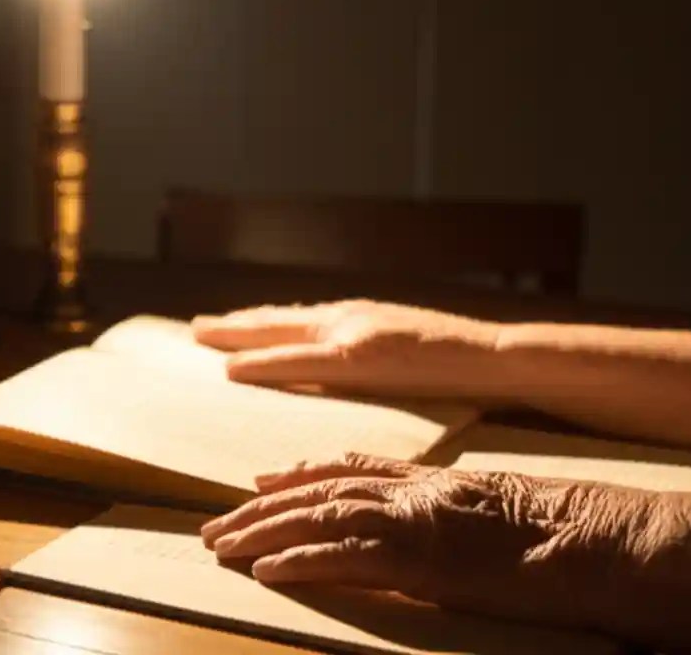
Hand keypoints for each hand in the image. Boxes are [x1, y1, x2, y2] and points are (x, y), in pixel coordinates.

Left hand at [192, 300, 508, 399]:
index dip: (262, 325)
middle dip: (236, 324)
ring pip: (279, 333)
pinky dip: (262, 364)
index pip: (299, 321)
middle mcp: (349, 317)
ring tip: (200, 335)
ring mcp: (352, 332)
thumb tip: (341, 374)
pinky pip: (298, 363)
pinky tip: (232, 369)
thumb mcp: (405, 356)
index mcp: (360, 319)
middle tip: (196, 327)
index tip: (230, 326)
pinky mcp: (359, 356)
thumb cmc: (457, 365)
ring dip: (237, 334)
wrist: (493, 358)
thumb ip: (369, 360)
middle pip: (279, 321)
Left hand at [200, 453, 651, 628]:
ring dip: (263, 534)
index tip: (265, 478)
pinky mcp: (418, 561)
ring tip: (221, 546)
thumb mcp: (505, 511)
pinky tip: (266, 570)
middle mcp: (415, 493)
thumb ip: (462, 513)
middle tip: (218, 523)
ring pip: (319, 519)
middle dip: (264, 508)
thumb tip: (445, 532)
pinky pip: (343, 558)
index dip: (304, 472)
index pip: (356, 469)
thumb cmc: (567, 534)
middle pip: (321, 492)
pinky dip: (300, 562)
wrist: (597, 541)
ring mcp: (415, 523)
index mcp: (435, 482)